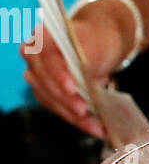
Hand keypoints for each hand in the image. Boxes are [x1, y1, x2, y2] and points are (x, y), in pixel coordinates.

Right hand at [19, 7, 125, 136]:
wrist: (99, 45)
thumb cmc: (97, 41)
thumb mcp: (97, 44)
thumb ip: (87, 60)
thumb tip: (87, 82)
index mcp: (42, 38)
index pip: (47, 59)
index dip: (59, 76)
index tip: (73, 89)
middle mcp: (33, 56)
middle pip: (45, 83)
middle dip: (67, 101)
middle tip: (85, 112)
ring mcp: (36, 76)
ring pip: (49, 100)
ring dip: (72, 115)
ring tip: (96, 125)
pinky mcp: (44, 93)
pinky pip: (55, 108)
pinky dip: (74, 118)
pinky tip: (92, 125)